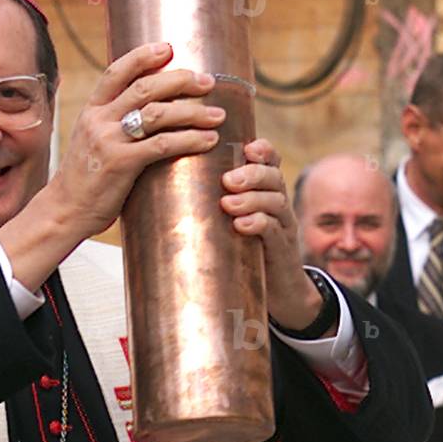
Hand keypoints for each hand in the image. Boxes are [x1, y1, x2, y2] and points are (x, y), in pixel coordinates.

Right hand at [45, 42, 225, 241]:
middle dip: (181, 80)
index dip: (143, 56)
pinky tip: (207, 141)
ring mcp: (109, 140)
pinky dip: (189, 140)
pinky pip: (161, 145)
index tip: (169, 48)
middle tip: (207, 82)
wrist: (65, 211)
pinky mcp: (121, 164)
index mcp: (91, 110)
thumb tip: (145, 111)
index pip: (117, 71)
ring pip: (157, 113)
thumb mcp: (91, 142)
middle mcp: (99, 120)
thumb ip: (113, 124)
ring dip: (193, 112)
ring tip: (217, 115)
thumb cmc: (84, 180)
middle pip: (145, 87)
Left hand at [220, 139, 327, 332]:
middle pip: (273, 177)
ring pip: (276, 201)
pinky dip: (259, 225)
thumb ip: (209, 208)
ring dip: (252, 199)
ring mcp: (283, 227)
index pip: (270, 161)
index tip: (246, 147)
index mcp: (265, 193)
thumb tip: (158, 194)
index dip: (262, 150)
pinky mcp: (283, 250)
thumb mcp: (229, 225)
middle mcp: (278, 205)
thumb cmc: (244, 254)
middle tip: (227, 179)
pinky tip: (241, 226)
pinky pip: (275, 232)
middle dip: (251, 173)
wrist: (279, 294)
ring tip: (227, 203)